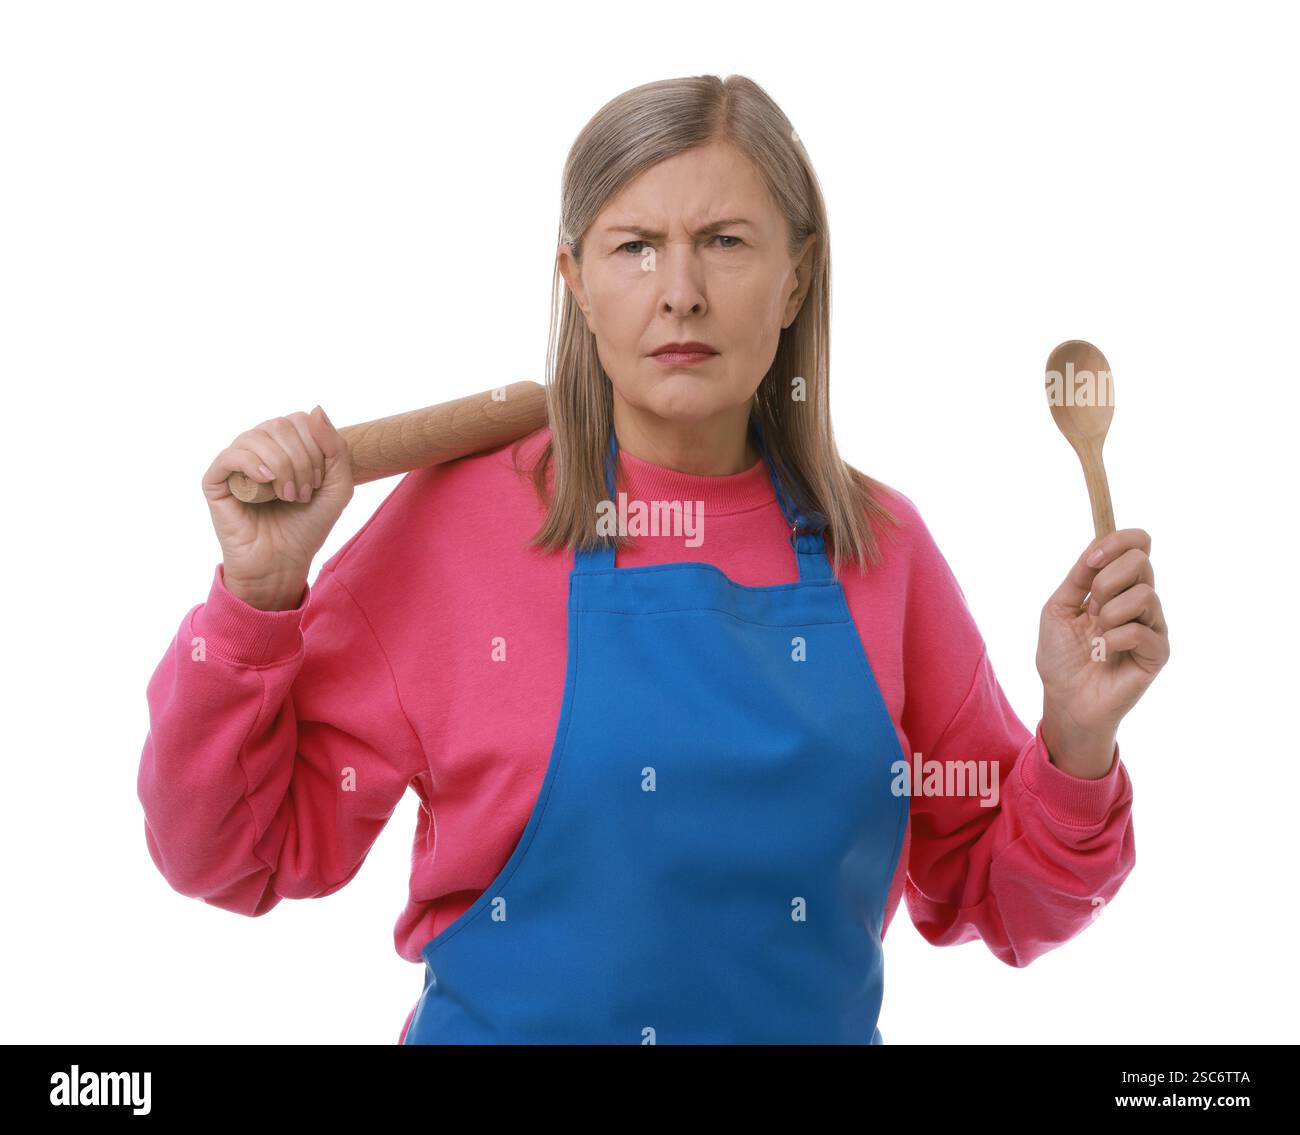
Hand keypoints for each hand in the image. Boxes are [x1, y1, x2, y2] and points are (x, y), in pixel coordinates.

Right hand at [201, 406, 353, 608]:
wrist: (283, 562)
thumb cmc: (308, 525)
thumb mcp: (337, 486)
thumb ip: (335, 447)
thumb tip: (315, 408)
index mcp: (284, 445)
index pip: (299, 421)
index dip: (315, 446)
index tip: (318, 482)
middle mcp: (258, 448)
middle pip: (280, 426)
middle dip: (301, 459)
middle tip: (303, 493)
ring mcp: (236, 463)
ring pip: (257, 438)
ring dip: (282, 466)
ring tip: (288, 496)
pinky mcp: (216, 481)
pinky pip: (231, 455)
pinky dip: (252, 464)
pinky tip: (267, 480)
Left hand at [1036, 528, 1169, 776]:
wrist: (1064, 698)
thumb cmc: (1061, 656)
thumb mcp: (1059, 608)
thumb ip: (1078, 577)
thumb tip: (1095, 547)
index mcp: (1118, 586)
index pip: (1138, 544)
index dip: (1118, 542)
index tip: (1091, 560)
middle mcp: (1140, 601)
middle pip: (1142, 560)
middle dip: (1106, 580)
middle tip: (1090, 608)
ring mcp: (1153, 625)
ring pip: (1144, 594)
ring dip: (1109, 613)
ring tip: (1097, 635)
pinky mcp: (1158, 653)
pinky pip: (1142, 630)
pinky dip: (1115, 639)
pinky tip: (1105, 652)